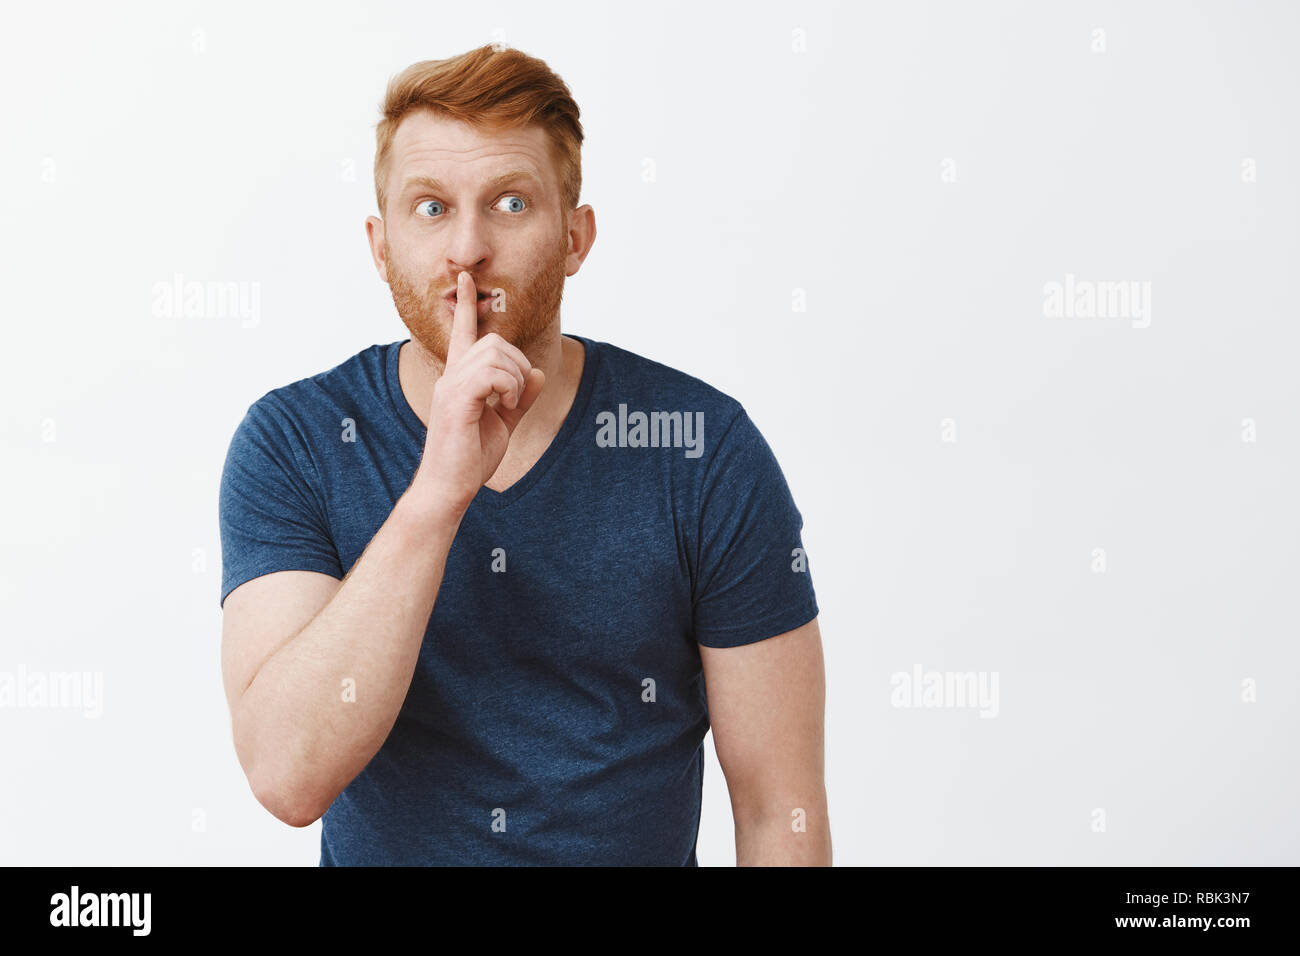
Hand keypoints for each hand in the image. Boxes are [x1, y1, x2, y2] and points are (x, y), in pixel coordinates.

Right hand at [413, 271, 545, 514]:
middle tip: (516, 394)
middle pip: (493, 341)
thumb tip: (535, 371)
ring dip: (515, 378)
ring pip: (495, 354)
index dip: (466, 305)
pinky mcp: (456, 402)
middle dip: (517, 362)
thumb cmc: (470, 459)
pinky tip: (505, 405)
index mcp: (460, 379)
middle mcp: (452, 377)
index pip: (462, 334)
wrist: (449, 487)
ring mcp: (451, 387)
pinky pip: (491, 375)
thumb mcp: (503, 422)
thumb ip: (519, 397)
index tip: (467, 278)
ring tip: (509, 403)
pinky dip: (509, 388)